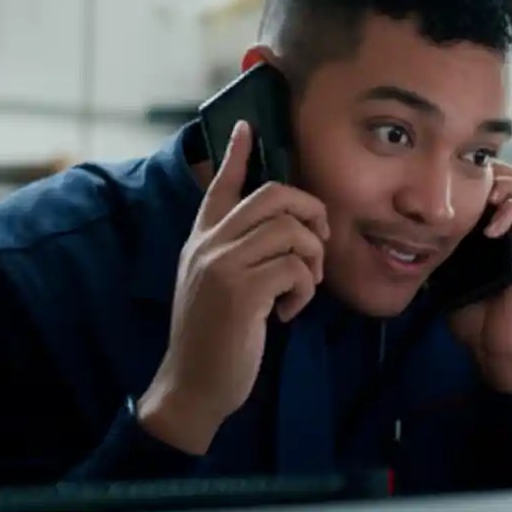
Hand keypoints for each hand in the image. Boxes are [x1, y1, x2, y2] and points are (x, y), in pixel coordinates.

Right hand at [137, 121, 329, 454]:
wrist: (193, 385)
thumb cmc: (214, 337)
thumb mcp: (216, 285)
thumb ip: (236, 254)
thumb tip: (283, 233)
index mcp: (201, 240)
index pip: (219, 185)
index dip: (236, 154)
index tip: (248, 126)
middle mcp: (209, 244)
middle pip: (274, 196)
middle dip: (311, 213)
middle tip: (317, 245)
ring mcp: (223, 265)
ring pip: (293, 231)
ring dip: (312, 261)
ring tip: (301, 288)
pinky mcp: (241, 290)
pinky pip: (296, 268)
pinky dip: (304, 291)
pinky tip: (288, 313)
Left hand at [448, 162, 511, 393]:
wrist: (500, 351)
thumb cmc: (477, 319)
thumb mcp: (452, 273)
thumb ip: (446, 247)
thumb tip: (415, 226)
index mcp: (506, 233)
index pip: (498, 187)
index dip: (478, 179)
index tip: (451, 184)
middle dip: (490, 175)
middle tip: (466, 185)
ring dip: (500, 188)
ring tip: (480, 202)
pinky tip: (491, 229)